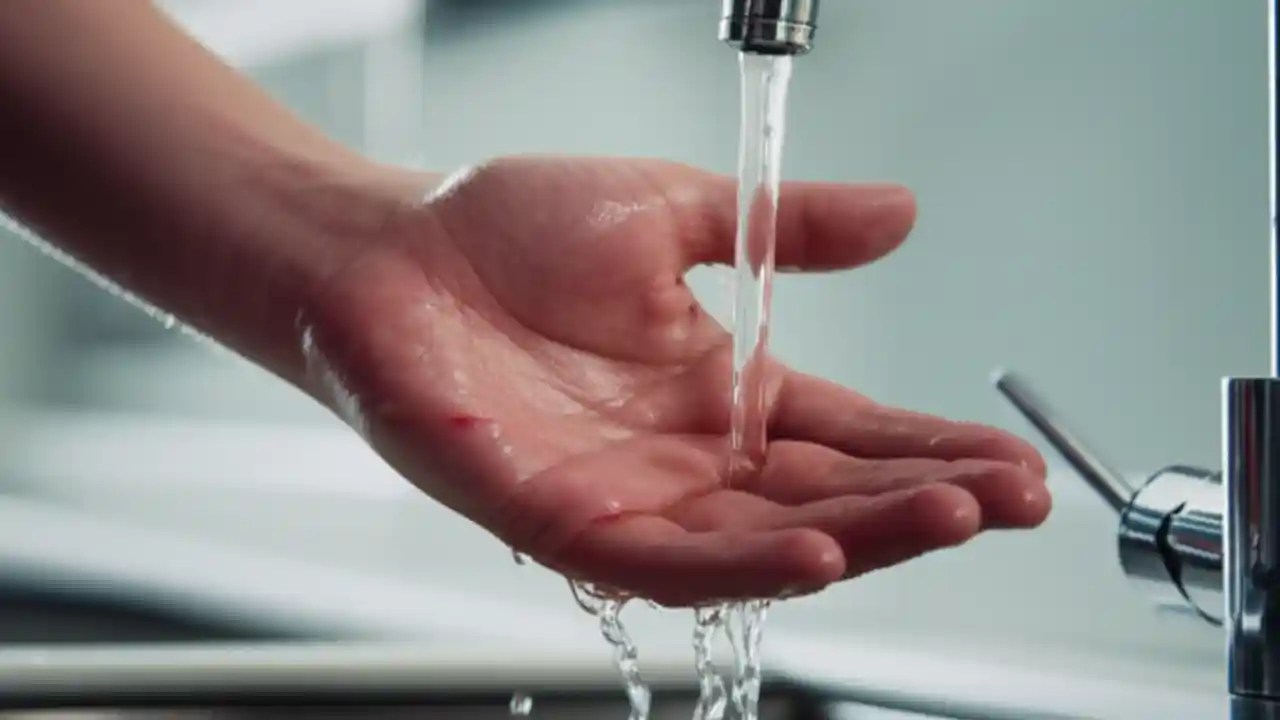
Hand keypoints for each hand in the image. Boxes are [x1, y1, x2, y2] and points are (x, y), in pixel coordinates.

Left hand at [300, 157, 1049, 605]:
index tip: (1012, 460)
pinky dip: (742, 561)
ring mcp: (629, 495)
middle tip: (1013, 500)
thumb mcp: (672, 212)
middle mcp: (688, 457)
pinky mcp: (559, 520)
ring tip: (949, 518)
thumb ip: (787, 229)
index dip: (932, 449)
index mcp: (723, 390)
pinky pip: (663, 560)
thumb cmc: (505, 232)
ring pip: (763, 540)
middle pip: (828, 497)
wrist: (389, 252)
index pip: (851, 434)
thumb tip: (901, 212)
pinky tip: (816, 549)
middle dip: (925, 502)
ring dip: (862, 536)